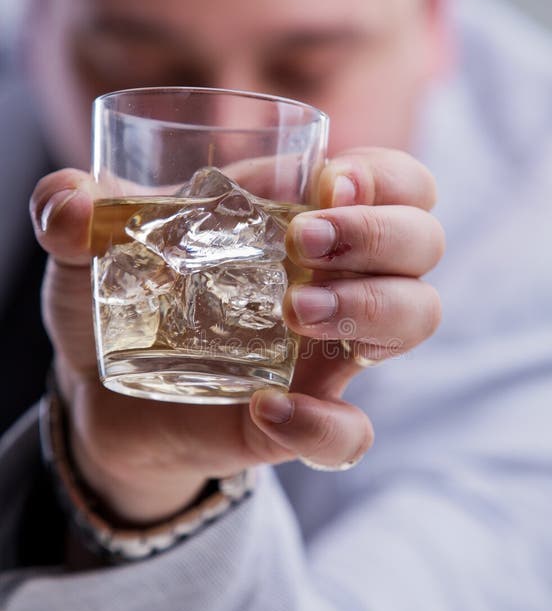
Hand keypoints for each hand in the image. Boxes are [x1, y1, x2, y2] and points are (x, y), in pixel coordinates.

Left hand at [30, 148, 442, 522]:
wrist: (105, 395)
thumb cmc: (122, 301)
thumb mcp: (89, 252)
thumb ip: (72, 217)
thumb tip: (69, 202)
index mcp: (306, 222)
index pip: (397, 183)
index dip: (385, 177)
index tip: (327, 182)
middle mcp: (337, 281)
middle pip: (423, 244)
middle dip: (381, 234)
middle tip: (305, 243)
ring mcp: (327, 353)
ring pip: (415, 318)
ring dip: (370, 307)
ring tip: (293, 311)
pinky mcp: (304, 420)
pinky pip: (352, 433)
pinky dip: (323, 424)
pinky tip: (264, 407)